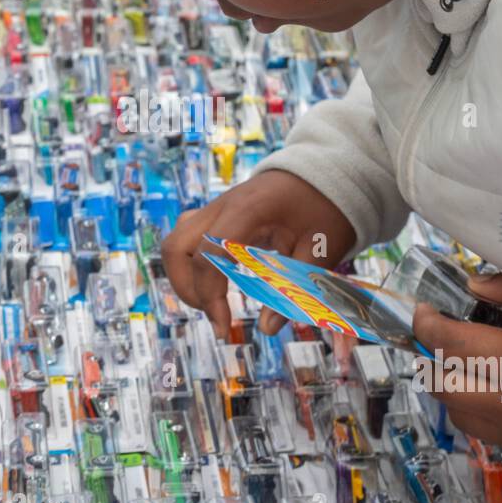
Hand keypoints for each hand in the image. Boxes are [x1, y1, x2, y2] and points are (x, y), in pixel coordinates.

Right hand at [162, 169, 355, 338]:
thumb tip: (267, 330)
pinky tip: (216, 282)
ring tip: (213, 302)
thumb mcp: (319, 251)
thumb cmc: (325, 208)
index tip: (224, 328)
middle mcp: (223, 205)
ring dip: (185, 277)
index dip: (209, 296)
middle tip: (217, 315)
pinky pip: (187, 238)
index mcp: (248, 210)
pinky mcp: (217, 214)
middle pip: (176, 247)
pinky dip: (192, 264)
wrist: (324, 173)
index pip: (208, 255)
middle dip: (187, 289)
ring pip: (175, 242)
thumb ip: (294, 289)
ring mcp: (216, 207)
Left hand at [411, 272, 501, 462]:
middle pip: (443, 385)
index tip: (423, 313)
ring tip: (458, 370)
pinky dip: (476, 412)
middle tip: (433, 343)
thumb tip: (474, 285)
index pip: (450, 343)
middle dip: (430, 361)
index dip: (428, 325)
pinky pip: (486, 433)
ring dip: (450, 391)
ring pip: (459, 415)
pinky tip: (489, 394)